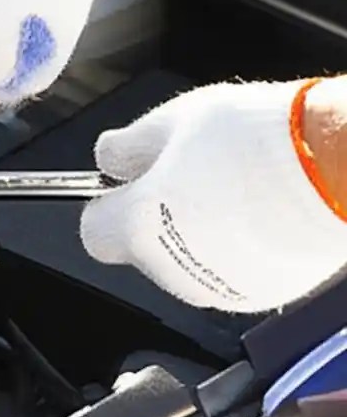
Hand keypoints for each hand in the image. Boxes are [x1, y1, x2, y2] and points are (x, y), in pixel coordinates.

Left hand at [80, 80, 346, 312]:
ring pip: (188, 264)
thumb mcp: (172, 122)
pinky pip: (233, 272)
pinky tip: (263, 213)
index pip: (95, 233)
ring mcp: (218, 288)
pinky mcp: (262, 294)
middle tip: (191, 175)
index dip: (108, 205)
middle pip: (144, 249)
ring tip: (236, 190)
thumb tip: (108, 156)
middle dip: (157, 217)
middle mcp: (171, 270)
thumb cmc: (255, 141)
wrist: (335, 168)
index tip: (126, 184)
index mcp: (137, 227)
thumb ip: (126, 146)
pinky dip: (239, 250)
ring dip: (199, 236)